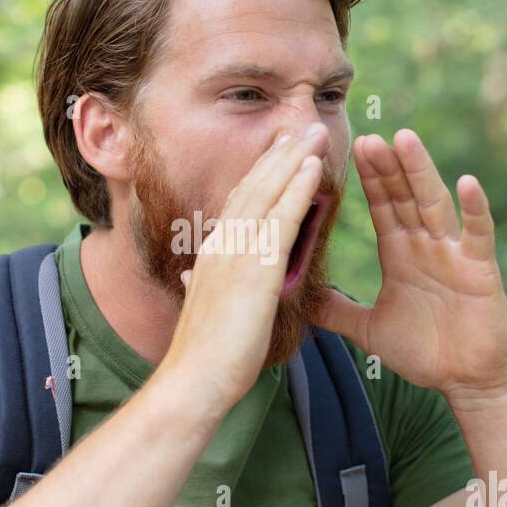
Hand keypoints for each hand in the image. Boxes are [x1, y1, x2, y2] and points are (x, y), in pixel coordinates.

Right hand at [161, 123, 329, 411]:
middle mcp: (222, 244)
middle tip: (301, 127)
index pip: (240, 202)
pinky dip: (296, 189)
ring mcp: (236, 253)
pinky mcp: (255, 267)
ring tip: (313, 132)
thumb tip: (193, 275)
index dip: (261, 174)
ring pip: (268, 193)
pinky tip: (312, 168)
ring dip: (292, 159)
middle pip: (254, 186)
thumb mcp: (203, 310)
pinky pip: (280, 219)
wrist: (194, 379)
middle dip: (279, 154)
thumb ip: (201, 286)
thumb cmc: (203, 356)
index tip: (279, 151)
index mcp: (213, 254)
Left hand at [313, 129, 506, 406]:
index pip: (381, 206)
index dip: (368, 178)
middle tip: (366, 136)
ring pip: (433, 204)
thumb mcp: (369, 329)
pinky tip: (466, 182)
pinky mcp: (479, 269)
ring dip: (419, 172)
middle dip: (386, 166)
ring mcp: (453, 253)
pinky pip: (476, 234)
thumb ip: (338, 311)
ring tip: (404, 139)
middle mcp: (426, 245)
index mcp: (400, 253)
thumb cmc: (425, 351)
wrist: (467, 380)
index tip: (350, 147)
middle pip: (403, 196)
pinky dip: (473, 209)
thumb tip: (302, 300)